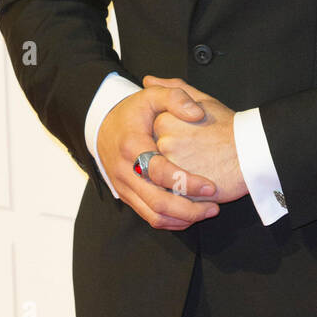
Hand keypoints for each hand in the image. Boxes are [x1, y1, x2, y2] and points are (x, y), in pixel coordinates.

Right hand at [97, 84, 220, 230]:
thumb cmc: (133, 111)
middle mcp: (125, 171)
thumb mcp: (151, 95)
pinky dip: (170, 221)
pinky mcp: (127, 196)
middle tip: (214, 207)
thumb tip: (197, 113)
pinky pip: (148, 216)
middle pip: (157, 202)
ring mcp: (125, 186)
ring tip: (207, 212)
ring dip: (182, 218)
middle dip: (188, 209)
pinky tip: (190, 215)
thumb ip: (176, 97)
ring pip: (153, 215)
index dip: (186, 182)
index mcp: (132, 146)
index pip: (160, 172)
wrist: (102, 126)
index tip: (211, 185)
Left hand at [144, 75, 247, 204]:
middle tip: (197, 153)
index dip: (174, 139)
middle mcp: (163, 143)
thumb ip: (173, 90)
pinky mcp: (181, 189)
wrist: (252, 153)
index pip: (154, 134)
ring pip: (163, 176)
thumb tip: (148, 80)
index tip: (191, 139)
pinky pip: (173, 193)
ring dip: (177, 174)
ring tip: (200, 167)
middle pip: (157, 155)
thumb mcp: (202, 100)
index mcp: (164, 121)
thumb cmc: (229, 128)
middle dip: (174, 157)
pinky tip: (200, 180)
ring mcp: (171, 167)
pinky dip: (183, 190)